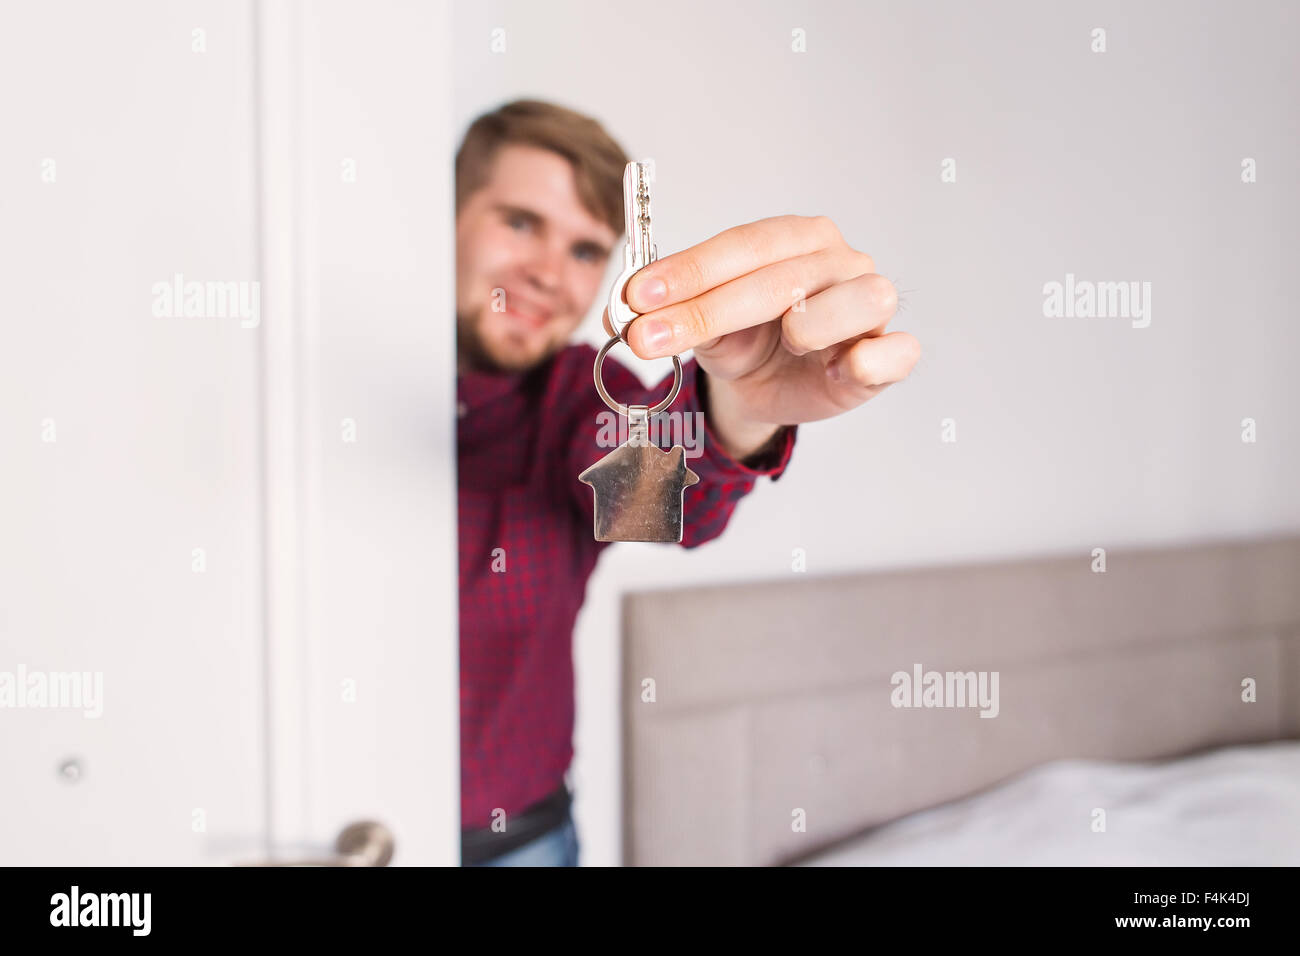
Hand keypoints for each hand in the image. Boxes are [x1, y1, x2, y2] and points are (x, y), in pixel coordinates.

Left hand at [602, 215, 918, 456]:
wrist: (773, 386)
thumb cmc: (745, 340)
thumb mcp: (700, 323)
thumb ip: (668, 309)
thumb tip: (622, 308)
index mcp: (796, 238)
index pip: (743, 246)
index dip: (689, 270)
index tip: (636, 297)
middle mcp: (840, 261)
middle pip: (782, 277)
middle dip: (707, 310)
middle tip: (647, 338)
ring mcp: (871, 304)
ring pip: (858, 298)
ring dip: (811, 322)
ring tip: (785, 340)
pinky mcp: (888, 353)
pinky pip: (897, 350)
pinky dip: (872, 358)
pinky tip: (840, 367)